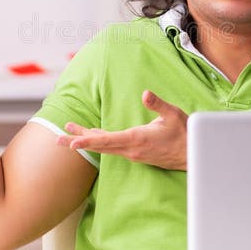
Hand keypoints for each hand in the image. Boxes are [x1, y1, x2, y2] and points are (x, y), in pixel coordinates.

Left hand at [56, 90, 187, 170]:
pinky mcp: (136, 154)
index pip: (108, 141)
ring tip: (68, 137)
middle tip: (57, 140)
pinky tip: (92, 139)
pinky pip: (112, 149)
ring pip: (104, 147)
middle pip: (100, 146)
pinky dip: (98, 143)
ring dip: (86, 141)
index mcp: (137, 140)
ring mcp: (133, 153)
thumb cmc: (184, 134)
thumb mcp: (173, 115)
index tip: (72, 144)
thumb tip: (145, 93)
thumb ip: (158, 104)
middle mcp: (131, 149)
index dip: (88, 141)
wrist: (193, 156)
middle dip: (78, 142)